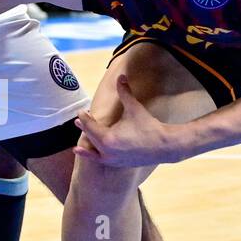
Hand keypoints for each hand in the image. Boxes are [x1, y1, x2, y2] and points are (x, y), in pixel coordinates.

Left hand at [72, 75, 192, 167]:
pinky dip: (95, 160)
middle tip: (78, 120)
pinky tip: (93, 159)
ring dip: (87, 148)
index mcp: (107, 138)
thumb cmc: (149, 126)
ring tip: (76, 147)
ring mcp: (112, 160)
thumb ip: (125, 92)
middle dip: (85, 128)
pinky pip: (102, 162)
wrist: (165, 146)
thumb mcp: (134, 108)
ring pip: (95, 153)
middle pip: (91, 138)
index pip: (90, 126)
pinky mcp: (118, 164)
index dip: (84, 118)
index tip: (81, 111)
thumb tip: (121, 76)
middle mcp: (107, 151)